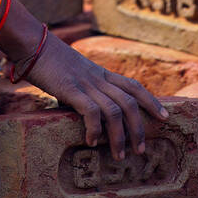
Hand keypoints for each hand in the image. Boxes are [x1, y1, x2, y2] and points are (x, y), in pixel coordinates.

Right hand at [25, 34, 169, 161]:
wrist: (33, 43)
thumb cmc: (48, 59)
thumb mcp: (74, 71)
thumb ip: (83, 86)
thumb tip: (85, 107)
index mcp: (100, 72)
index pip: (133, 85)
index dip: (151, 101)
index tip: (164, 117)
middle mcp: (98, 78)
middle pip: (130, 102)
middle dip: (138, 128)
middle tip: (141, 149)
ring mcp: (86, 83)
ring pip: (114, 111)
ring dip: (119, 136)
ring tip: (119, 155)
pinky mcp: (71, 89)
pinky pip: (91, 112)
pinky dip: (95, 129)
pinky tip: (92, 141)